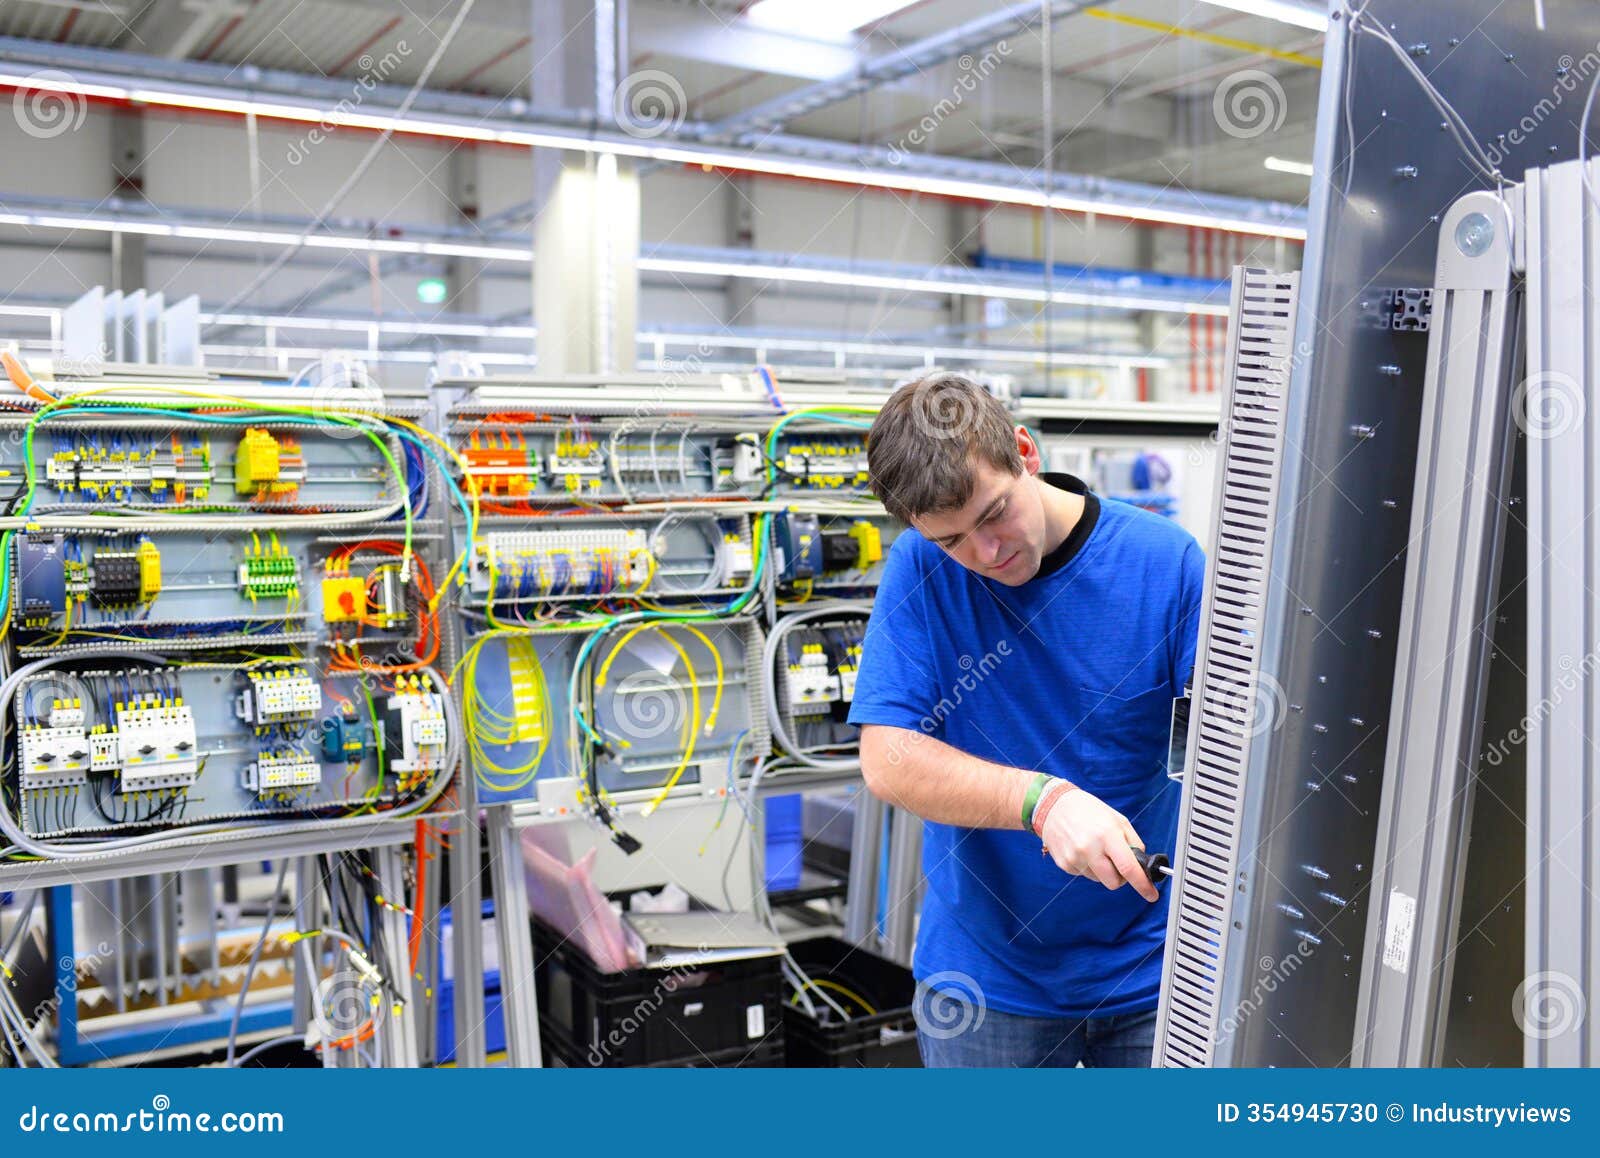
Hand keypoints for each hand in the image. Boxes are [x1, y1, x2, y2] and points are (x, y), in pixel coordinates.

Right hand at [1040, 788, 1158, 902]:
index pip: (1128, 868)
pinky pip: (1085, 875)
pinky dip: (1088, 866)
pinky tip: (1082, 849)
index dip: (1142, 885)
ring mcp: (1075, 858)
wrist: (1054, 806)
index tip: (1151, 895)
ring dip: (1102, 870)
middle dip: (1121, 878)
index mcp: (1107, 834)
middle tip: (1117, 862)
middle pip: (1114, 882)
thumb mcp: (1117, 820)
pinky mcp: (1064, 864)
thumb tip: (1141, 865)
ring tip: (1094, 848)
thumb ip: (1133, 842)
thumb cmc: (1088, 811)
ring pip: (1099, 879)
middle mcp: (1090, 848)